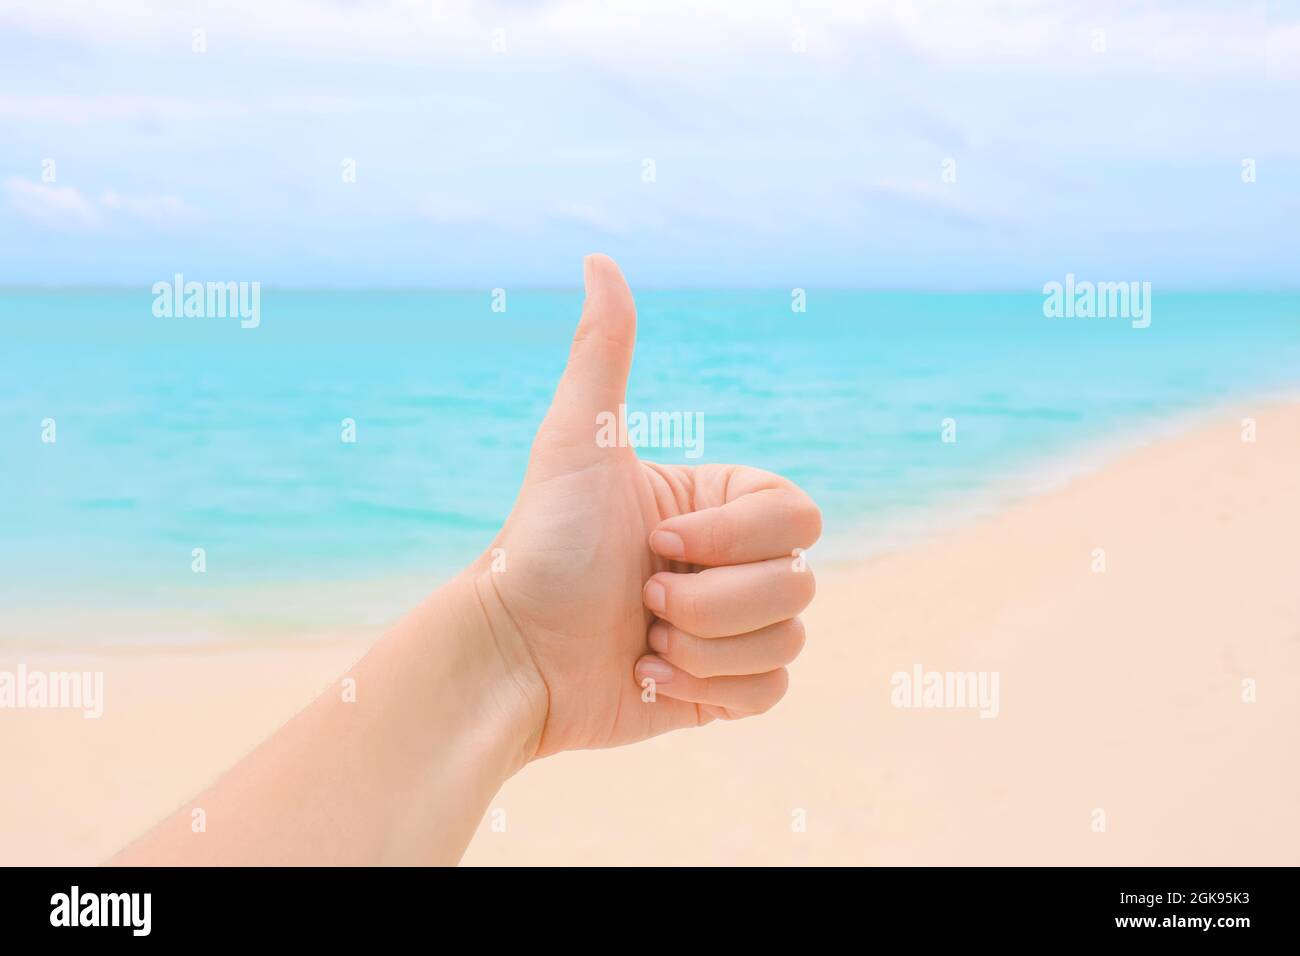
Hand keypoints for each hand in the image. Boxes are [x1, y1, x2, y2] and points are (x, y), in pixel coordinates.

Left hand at [472, 254, 821, 757]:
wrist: (512, 656)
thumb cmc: (541, 544)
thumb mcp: (577, 441)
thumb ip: (604, 352)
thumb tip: (600, 257)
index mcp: (718, 507)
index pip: (799, 519)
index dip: (735, 541)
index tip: (655, 543)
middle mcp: (732, 564)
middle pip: (799, 584)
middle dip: (711, 602)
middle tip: (641, 597)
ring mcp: (730, 629)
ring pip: (788, 640)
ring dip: (704, 648)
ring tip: (641, 639)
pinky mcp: (723, 691)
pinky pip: (772, 692)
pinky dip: (710, 691)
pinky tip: (647, 677)